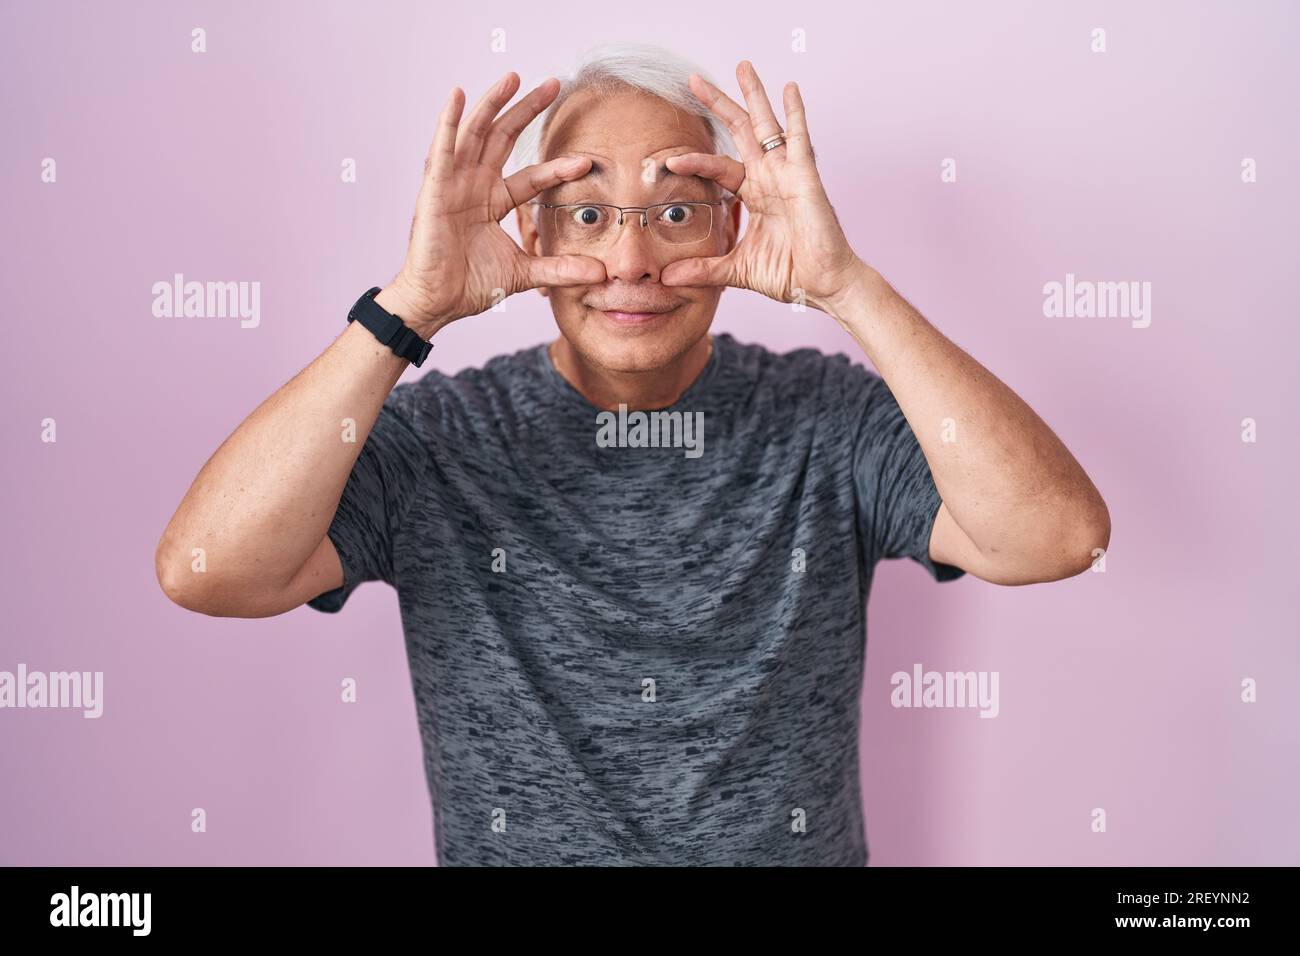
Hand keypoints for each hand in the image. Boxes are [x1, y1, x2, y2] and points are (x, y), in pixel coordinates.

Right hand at [380, 73, 606, 337]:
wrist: (437, 302)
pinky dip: (448, 123)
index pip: (532, 177)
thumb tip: (600, 274)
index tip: (587, 161)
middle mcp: (474, 186)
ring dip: (493, 103)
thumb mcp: (523, 274)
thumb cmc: (469, 286)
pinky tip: (457, 96)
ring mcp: (453, 185)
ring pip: (476, 134)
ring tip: (514, 77)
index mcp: (493, 201)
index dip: (558, 168)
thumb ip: (559, 269)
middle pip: (504, 139)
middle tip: (554, 84)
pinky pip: (442, 151)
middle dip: (527, 110)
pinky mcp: (434, 191)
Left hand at [660, 61, 866, 314]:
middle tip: (694, 80)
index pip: (719, 167)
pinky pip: (800, 139)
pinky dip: (795, 113)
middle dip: (719, 104)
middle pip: (740, 131)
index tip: (668, 159)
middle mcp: (770, 177)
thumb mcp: (736, 270)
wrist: (822, 286)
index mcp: (755, 195)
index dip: (695, 160)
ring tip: (741, 66)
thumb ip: (703, 268)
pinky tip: (789, 89)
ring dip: (754, 95)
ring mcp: (788, 174)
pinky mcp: (806, 178)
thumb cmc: (790, 274)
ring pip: (767, 125)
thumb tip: (667, 278)